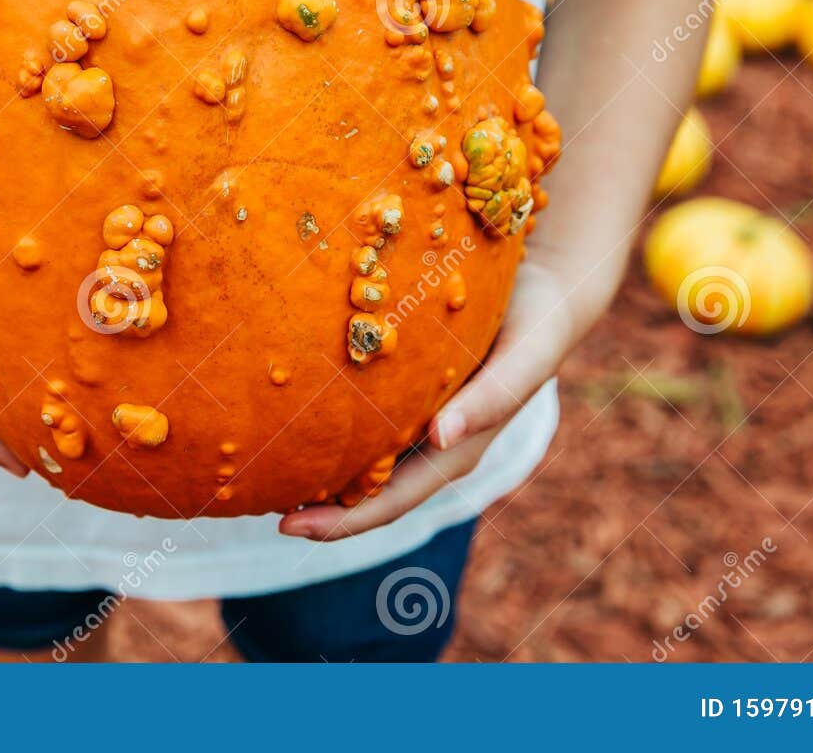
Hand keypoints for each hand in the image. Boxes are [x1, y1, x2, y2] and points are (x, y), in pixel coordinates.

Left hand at [277, 260, 592, 540]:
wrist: (549, 284)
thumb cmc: (539, 321)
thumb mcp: (525, 356)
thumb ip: (492, 397)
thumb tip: (441, 437)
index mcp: (459, 448)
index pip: (394, 501)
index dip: (344, 521)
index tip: (290, 527)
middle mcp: (435, 441)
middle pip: (370, 491)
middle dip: (319, 508)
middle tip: (263, 512)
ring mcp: (421, 416)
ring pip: (363, 456)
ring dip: (319, 470)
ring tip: (263, 473)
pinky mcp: (410, 385)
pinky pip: (364, 414)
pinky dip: (330, 423)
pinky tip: (291, 411)